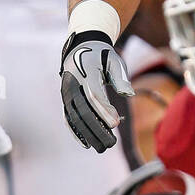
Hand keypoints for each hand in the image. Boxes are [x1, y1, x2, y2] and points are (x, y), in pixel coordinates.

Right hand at [61, 34, 134, 151]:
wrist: (81, 47)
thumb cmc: (102, 56)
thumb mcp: (114, 60)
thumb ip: (120, 77)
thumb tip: (129, 94)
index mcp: (86, 72)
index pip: (94, 95)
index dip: (104, 110)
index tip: (116, 124)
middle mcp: (73, 84)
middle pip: (84, 110)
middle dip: (97, 128)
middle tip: (112, 143)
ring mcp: (67, 93)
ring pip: (75, 118)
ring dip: (88, 134)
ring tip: (102, 147)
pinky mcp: (65, 100)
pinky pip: (68, 118)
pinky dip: (76, 132)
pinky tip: (86, 144)